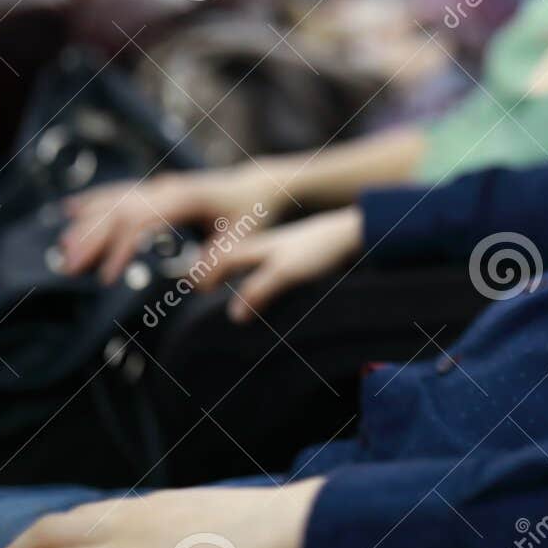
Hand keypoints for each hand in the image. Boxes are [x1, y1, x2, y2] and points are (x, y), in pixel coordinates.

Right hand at [59, 166, 283, 283]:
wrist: (256, 184)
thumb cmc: (251, 212)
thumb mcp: (244, 236)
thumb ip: (221, 258)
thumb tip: (197, 285)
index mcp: (184, 199)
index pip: (141, 222)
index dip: (120, 249)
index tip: (106, 279)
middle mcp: (166, 189)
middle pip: (118, 212)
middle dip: (92, 240)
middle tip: (70, 269)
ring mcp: (158, 187)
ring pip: (113, 202)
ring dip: (86, 225)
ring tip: (63, 251)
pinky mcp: (155, 189)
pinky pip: (118, 194)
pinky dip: (93, 202)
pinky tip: (69, 210)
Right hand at [192, 206, 363, 322]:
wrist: (351, 232)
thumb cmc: (317, 249)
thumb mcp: (285, 273)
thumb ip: (258, 292)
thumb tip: (233, 316)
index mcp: (256, 247)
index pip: (223, 260)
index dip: (208, 274)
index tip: (196, 289)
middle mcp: (267, 245)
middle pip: (236, 259)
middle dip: (220, 271)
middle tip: (207, 288)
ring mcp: (285, 248)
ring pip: (255, 261)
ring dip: (242, 273)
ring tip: (236, 289)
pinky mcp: (302, 255)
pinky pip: (274, 265)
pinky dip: (264, 274)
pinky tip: (274, 284)